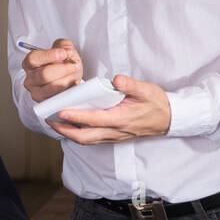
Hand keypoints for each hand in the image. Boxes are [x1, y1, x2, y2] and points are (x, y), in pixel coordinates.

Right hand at [21, 38, 81, 102]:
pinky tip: (73, 84)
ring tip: (74, 75)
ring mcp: (37, 92)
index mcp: (30, 64)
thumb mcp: (63, 49)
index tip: (64, 54)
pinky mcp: (46, 103)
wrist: (68, 79)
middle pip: (44, 74)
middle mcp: (30, 79)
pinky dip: (69, 90)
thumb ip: (63, 45)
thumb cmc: (63, 65)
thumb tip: (67, 52)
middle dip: (63, 69)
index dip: (49, 55)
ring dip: (68, 79)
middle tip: (74, 65)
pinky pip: (59, 97)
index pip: (33, 59)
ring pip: (53, 87)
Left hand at [48, 74, 171, 144]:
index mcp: (121, 119)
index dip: (76, 117)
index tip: (61, 111)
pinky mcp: (113, 137)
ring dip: (69, 134)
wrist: (170, 119)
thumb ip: (131, 85)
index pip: (93, 120)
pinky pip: (92, 139)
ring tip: (55, 124)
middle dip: (64, 130)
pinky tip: (70, 127)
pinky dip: (78, 135)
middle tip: (49, 120)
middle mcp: (115, 131)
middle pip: (84, 136)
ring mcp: (114, 136)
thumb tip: (117, 79)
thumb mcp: (147, 90)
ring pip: (86, 140)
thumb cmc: (157, 103)